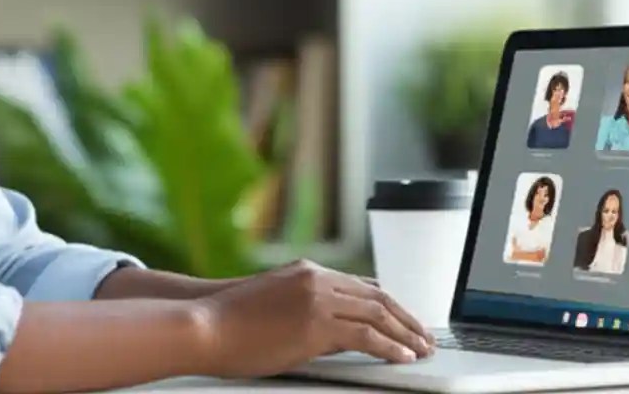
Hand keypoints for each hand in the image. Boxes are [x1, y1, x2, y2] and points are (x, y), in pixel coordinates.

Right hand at [195, 259, 434, 378]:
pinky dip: (389, 346)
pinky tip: (402, 356)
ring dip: (405, 333)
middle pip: (377, 297)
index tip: (405, 319)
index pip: (362, 285)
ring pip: (377, 314)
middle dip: (405, 318)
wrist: (203, 324)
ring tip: (422, 349)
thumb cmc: (229, 321)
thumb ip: (310, 311)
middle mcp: (317, 278)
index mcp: (308, 271)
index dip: (389, 304)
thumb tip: (339, 332)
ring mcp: (317, 299)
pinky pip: (365, 335)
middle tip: (424, 336)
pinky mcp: (315, 324)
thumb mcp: (276, 305)